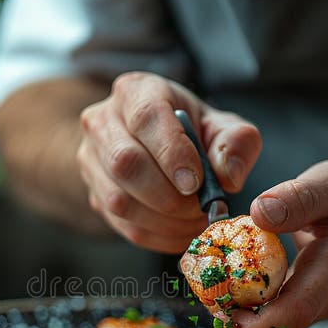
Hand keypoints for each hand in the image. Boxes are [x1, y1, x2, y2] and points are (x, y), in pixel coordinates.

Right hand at [77, 72, 261, 253]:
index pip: (146, 118)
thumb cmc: (190, 132)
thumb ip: (235, 142)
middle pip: (125, 163)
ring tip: (194, 219)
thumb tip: (229, 175)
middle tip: (200, 205)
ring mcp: (92, 162)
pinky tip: (182, 229)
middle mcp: (103, 123)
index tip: (196, 182)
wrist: (156, 147)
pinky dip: (159, 236)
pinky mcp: (95, 196)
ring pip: (119, 201)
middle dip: (169, 195)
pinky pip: (124, 226)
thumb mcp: (220, 126)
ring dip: (165, 220)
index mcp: (135, 92)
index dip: (172, 153)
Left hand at [222, 157, 327, 327]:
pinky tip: (226, 277)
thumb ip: (299, 197)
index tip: (221, 312)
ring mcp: (319, 307)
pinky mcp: (308, 306)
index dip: (254, 324)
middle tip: (200, 280)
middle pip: (275, 327)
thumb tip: (259, 212)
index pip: (294, 312)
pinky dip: (246, 300)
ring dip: (235, 308)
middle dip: (232, 314)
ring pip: (271, 325)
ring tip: (208, 274)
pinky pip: (273, 314)